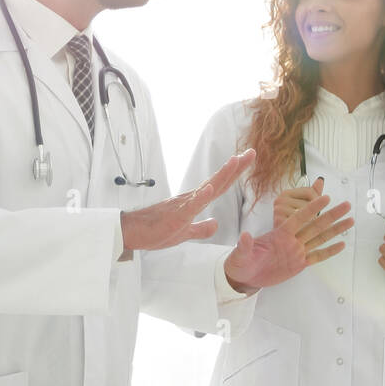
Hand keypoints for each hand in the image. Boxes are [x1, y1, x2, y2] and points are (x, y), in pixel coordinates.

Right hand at [119, 149, 255, 252]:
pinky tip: (210, 188)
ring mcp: (183, 205)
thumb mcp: (185, 233)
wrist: (132, 233)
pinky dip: (201, 196)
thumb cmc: (155, 231)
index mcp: (195, 201)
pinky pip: (190, 205)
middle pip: (218, 181)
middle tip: (252, 152)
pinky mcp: (175, 216)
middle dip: (236, 167)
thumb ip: (201, 228)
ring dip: (221, 174)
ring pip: (206, 188)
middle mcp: (191, 198)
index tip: (248, 158)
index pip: (220, 185)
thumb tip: (216, 223)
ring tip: (235, 161)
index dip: (235, 173)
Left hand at [225, 192, 353, 291]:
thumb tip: (245, 235)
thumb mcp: (241, 255)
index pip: (298, 218)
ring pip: (320, 238)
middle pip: (315, 225)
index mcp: (279, 234)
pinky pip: (318, 256)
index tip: (325, 196)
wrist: (244, 276)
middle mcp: (291, 240)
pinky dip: (330, 251)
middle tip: (347, 204)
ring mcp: (297, 251)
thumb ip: (245, 245)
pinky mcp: (299, 264)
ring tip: (350, 220)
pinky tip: (342, 244)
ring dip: (335, 229)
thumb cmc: (240, 263)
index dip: (311, 207)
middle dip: (331, 215)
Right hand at [272, 176, 325, 228]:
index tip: (318, 209)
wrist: (277, 242)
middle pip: (309, 204)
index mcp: (286, 194)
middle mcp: (281, 200)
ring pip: (306, 215)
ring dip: (311, 224)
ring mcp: (279, 210)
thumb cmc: (291, 225)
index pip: (309, 192)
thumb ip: (313, 193)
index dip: (318, 201)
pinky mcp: (278, 221)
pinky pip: (301, 224)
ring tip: (305, 229)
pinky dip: (305, 230)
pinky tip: (301, 232)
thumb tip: (320, 181)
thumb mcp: (302, 206)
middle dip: (315, 214)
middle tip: (310, 222)